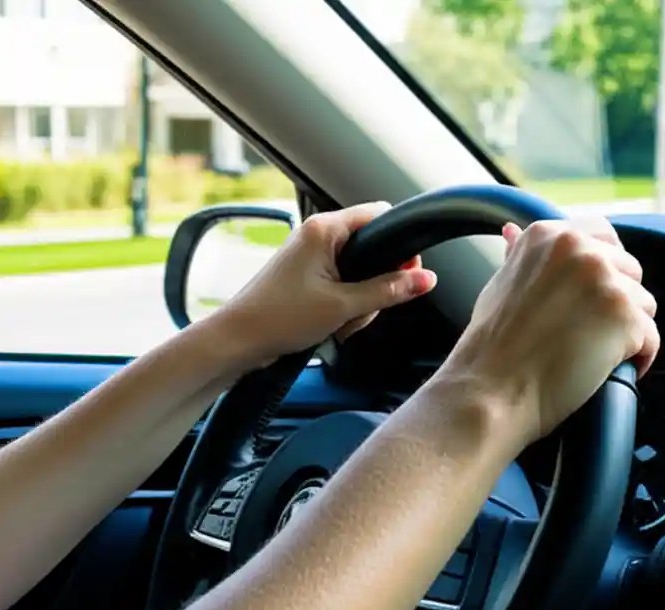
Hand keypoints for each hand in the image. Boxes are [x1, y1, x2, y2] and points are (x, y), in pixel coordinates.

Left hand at [216, 202, 436, 365]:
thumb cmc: (278, 317)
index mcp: (324, 229)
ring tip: (342, 322)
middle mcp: (317, 236)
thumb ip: (389, 291)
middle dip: (377, 284)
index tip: (408, 271)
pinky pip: (343, 286)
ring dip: (361, 301)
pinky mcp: (307, 277)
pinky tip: (334, 326)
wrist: (238, 340)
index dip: (399, 243)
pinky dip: (345, 307)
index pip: (379, 215)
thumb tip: (426, 279)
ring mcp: (311, 256)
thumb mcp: (344, 307)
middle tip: (365, 308)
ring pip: (359, 272)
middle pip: (372, 249)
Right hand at [436, 218, 659, 442]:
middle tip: (589, 332)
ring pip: (643, 303)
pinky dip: (639, 358)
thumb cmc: (491, 346)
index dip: (606, 267)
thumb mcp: (499, 282)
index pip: (603, 235)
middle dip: (617, 301)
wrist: (492, 389)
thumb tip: (513, 232)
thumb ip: (519, 255)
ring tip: (597, 354)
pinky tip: (611, 370)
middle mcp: (580, 249)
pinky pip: (651, 338)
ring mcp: (605, 281)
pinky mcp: (624, 317)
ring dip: (627, 330)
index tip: (595, 294)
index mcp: (550, 236)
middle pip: (629, 269)